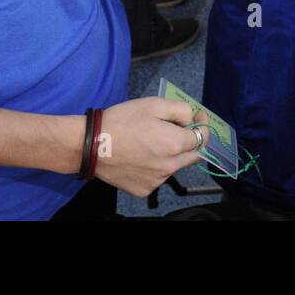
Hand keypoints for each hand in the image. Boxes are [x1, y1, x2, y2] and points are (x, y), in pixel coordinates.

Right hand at [94, 98, 209, 197]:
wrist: (91, 145)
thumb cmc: (122, 121)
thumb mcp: (153, 104)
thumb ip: (180, 110)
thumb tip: (192, 119)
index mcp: (174, 145)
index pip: (202, 138)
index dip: (203, 125)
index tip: (198, 117)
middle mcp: (170, 167)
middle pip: (192, 155)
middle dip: (189, 141)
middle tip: (175, 128)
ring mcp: (157, 181)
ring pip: (174, 166)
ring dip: (171, 154)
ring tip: (150, 141)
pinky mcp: (143, 190)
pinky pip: (158, 176)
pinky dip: (155, 166)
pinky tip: (140, 155)